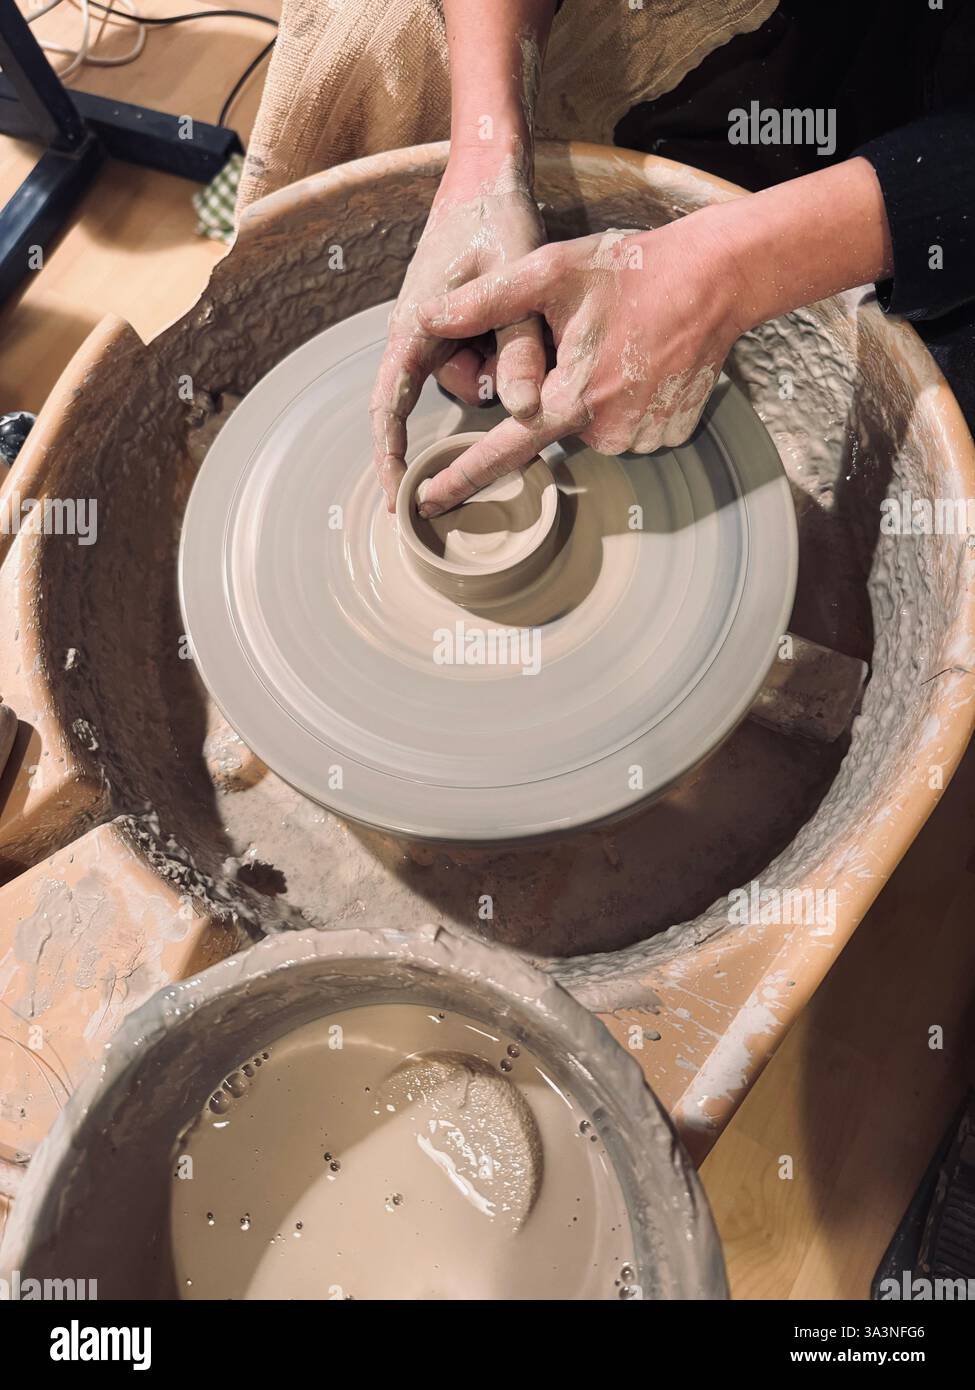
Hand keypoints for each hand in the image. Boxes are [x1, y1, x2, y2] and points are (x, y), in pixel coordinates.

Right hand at [369, 154, 546, 509]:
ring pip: (484, 376)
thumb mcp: (518, 283)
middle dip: (499, 377)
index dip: (391, 455)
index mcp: (416, 328)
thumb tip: (525, 413)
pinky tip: (526, 312)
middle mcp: (422, 335)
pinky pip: (489, 354)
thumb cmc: (497, 223)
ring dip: (511, 357)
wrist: (487, 179)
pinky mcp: (463, 325)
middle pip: (463, 390)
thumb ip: (523, 348)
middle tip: (530, 331)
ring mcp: (442, 330)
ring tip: (530, 308)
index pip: (390, 407)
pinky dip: (511, 344)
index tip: (396, 497)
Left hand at [412, 217, 744, 515]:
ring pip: (589, 427)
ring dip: (589, 395)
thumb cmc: (632, 270)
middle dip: (553, 390)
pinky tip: (641, 362)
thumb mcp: (550, 272)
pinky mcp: (670, 436)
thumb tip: (425, 319)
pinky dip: (624, 400)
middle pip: (550, 427)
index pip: (499, 451)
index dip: (459, 477)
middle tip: (584, 338)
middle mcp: (606, 433)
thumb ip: (485, 301)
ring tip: (616, 345)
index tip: (424, 502)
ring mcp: (643, 439)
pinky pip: (627, 428)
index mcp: (569, 401)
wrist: (719, 278)